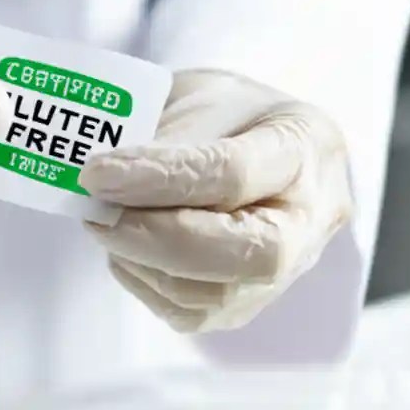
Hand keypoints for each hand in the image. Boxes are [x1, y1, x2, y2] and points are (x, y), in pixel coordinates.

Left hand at [79, 69, 351, 331]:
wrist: (254, 141)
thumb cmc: (226, 112)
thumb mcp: (199, 95)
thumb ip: (165, 137)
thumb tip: (106, 183)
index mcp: (306, 144)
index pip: (236, 173)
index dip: (161, 178)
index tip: (97, 173)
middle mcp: (312, 217)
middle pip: (247, 251)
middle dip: (156, 237)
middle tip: (96, 212)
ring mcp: (288, 270)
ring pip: (216, 295)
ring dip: (143, 261)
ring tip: (104, 222)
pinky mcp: (249, 305)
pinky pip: (194, 315)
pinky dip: (146, 282)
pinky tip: (125, 249)